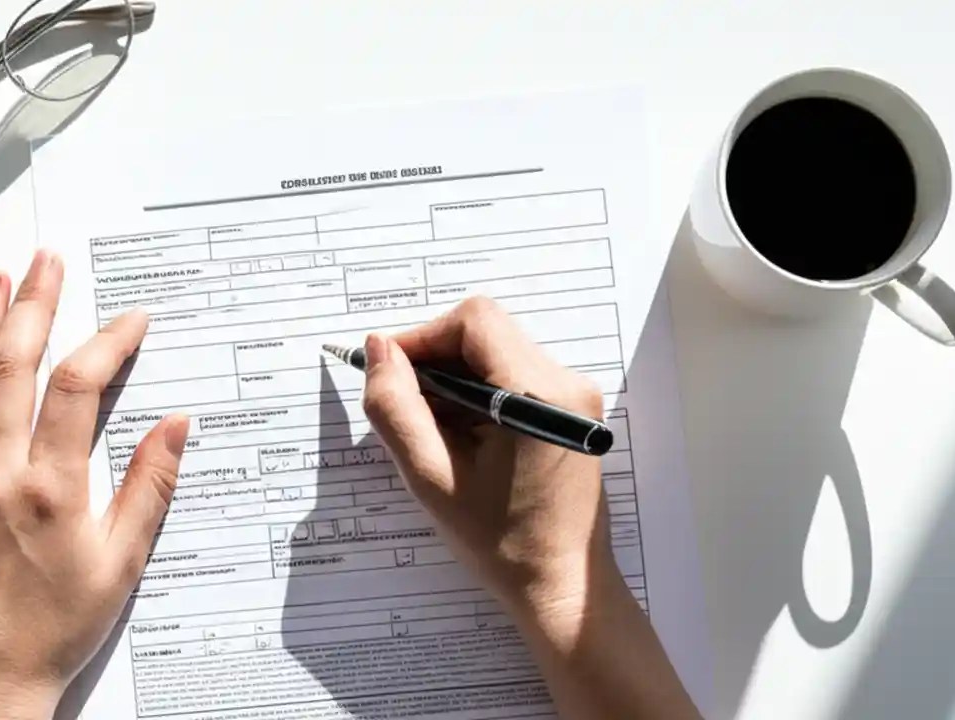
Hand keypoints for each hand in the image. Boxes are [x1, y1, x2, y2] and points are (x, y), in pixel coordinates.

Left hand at [0, 251, 187, 719]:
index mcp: (49, 489)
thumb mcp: (121, 564)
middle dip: (32, 305)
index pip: (78, 388)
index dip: (108, 343)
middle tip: (47, 262)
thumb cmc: (54, 630)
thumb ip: (150, 489)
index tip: (131, 321)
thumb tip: (177, 427)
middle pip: (10, 367)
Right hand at [361, 297, 698, 718]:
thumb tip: (378, 348)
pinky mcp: (572, 412)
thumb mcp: (431, 476)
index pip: (474, 320)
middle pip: (486, 333)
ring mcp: (575, 397)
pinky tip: (463, 440)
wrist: (562, 587)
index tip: (389, 372)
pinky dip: (479, 395)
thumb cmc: (499, 542)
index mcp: (538, 393)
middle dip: (437, 360)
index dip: (423, 336)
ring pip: (497, 353)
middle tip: (407, 410)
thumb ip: (396, 407)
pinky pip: (515, 378)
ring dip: (456, 380)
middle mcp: (567, 382)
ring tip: (434, 434)